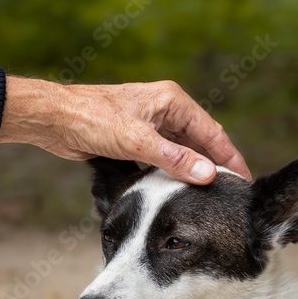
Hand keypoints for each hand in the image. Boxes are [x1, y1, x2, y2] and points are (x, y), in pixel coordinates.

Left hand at [0, 76, 250, 183]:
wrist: (53, 119)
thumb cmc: (90, 119)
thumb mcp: (136, 141)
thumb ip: (173, 159)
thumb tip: (208, 175)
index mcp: (172, 101)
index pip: (213, 132)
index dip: (230, 158)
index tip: (244, 182)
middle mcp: (165, 109)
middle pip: (200, 142)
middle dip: (215, 167)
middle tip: (231, 195)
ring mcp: (150, 124)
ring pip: (182, 152)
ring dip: (192, 171)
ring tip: (208, 197)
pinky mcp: (136, 139)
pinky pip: (163, 158)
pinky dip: (172, 172)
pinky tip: (177, 192)